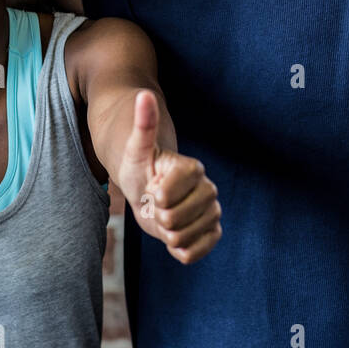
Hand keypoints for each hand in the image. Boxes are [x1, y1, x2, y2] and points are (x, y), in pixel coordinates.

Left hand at [119, 90, 220, 263]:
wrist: (148, 186)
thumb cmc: (140, 164)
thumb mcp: (136, 146)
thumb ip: (143, 123)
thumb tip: (143, 94)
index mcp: (192, 169)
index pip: (167, 194)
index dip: (153, 195)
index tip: (151, 186)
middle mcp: (209, 189)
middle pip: (174, 220)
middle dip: (157, 215)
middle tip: (155, 203)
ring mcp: (212, 212)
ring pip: (183, 238)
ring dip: (166, 233)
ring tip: (163, 216)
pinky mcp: (212, 232)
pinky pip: (195, 253)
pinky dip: (180, 250)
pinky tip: (174, 235)